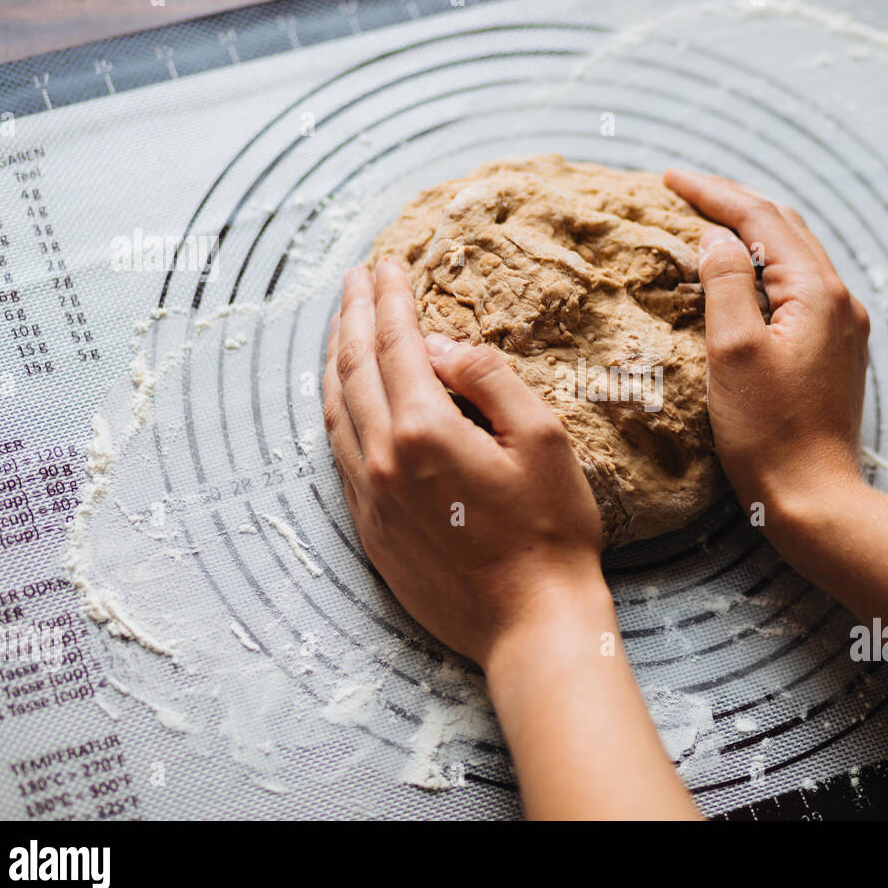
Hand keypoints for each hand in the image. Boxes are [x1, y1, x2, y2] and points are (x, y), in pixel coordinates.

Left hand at [323, 259, 605, 668]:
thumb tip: (437, 345)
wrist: (532, 625)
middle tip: (357, 279)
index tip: (387, 263)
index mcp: (424, 432)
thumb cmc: (552, 533)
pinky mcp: (371, 530)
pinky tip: (345, 397)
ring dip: (336, 359)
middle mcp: (382, 461)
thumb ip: (487, 379)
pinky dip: (337, 409)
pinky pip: (340, 452)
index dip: (391, 298)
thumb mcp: (542, 439)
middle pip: (354, 369)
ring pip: (336, 410)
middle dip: (353, 316)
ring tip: (342, 324)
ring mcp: (370, 499)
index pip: (396, 344)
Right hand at [662, 170, 870, 525]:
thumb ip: (726, 282)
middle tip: (683, 193)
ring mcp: (841, 328)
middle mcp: (839, 301)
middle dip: (733, 205)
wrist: (813, 498)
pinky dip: (765, 271)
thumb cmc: (767, 432)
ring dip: (751, 236)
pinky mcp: (833, 354)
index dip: (713, 194)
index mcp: (817, 291)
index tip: (667, 178)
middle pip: (784, 229)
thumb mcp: (733, 350)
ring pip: (794, 258)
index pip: (760, 219)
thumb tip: (715, 236)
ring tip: (707, 225)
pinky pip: (798, 291)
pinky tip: (741, 279)